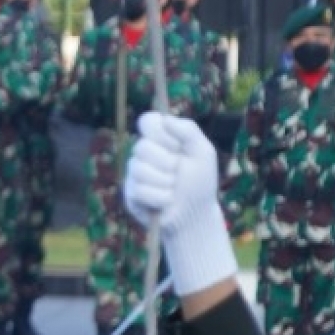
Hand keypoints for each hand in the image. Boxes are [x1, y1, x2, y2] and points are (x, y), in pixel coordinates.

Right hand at [125, 111, 238, 297]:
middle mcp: (144, 154)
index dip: (158, 132)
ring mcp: (135, 174)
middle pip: (142, 146)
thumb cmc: (201, 183)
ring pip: (138, 169)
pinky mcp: (130, 194)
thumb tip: (164, 119)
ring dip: (164, 181)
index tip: (174, 145)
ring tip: (173, 189)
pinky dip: (159, 197)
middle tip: (177, 171)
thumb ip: (188, 130)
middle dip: (166, 162)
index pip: (147, 121)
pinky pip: (138, 189)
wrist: (196, 215)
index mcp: (161, 140)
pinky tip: (166, 201)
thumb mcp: (203, 152)